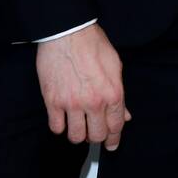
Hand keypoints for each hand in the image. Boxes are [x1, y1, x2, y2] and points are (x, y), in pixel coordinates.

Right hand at [36, 23, 130, 149]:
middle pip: (95, 136)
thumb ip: (119, 95)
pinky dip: (60, 126)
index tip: (111, 145)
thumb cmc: (92, 44)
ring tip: (77, 125)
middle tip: (93, 132)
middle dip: (96, 137)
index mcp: (112, 93)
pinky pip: (56, 127)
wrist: (68, 32)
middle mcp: (94, 102)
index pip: (115, 126)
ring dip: (77, 134)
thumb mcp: (115, 67)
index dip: (114, 139)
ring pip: (75, 136)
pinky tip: (63, 118)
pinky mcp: (52, 101)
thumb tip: (124, 115)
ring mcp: (72, 103)